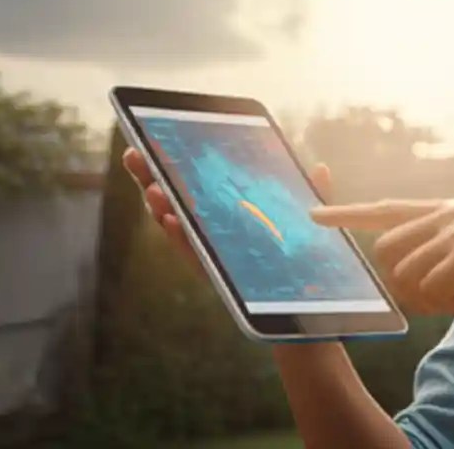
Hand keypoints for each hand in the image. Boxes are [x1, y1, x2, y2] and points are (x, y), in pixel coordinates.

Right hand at [122, 147, 333, 276]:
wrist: (309, 313)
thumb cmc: (305, 265)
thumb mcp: (309, 225)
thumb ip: (312, 197)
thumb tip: (321, 166)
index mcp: (228, 215)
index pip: (196, 184)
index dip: (172, 164)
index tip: (152, 141)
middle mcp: (214, 234)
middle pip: (176, 201)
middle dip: (151, 179)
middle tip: (132, 155)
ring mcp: (212, 254)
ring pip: (178, 228)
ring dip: (162, 208)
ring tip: (153, 189)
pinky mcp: (216, 276)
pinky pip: (193, 256)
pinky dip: (181, 238)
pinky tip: (170, 221)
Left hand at [310, 197, 453, 316]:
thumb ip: (448, 250)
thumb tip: (410, 277)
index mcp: (451, 208)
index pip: (387, 210)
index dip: (348, 214)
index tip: (313, 215)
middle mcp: (449, 211)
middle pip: (387, 253)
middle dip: (408, 285)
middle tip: (452, 295)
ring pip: (406, 276)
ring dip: (435, 298)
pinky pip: (432, 290)